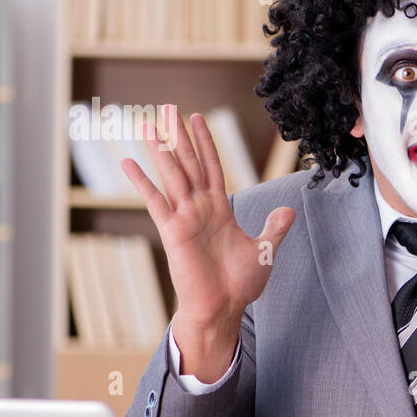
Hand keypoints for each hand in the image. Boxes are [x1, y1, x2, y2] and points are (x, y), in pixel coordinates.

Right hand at [120, 105, 293, 377]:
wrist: (224, 308)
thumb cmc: (240, 284)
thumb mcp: (265, 251)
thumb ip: (274, 229)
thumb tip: (288, 209)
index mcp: (220, 208)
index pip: (212, 166)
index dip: (205, 143)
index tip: (197, 118)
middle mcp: (200, 208)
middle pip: (188, 163)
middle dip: (178, 135)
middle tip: (166, 108)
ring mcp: (184, 217)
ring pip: (172, 175)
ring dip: (159, 149)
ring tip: (146, 123)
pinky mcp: (172, 231)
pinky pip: (155, 201)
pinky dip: (142, 182)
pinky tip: (128, 162)